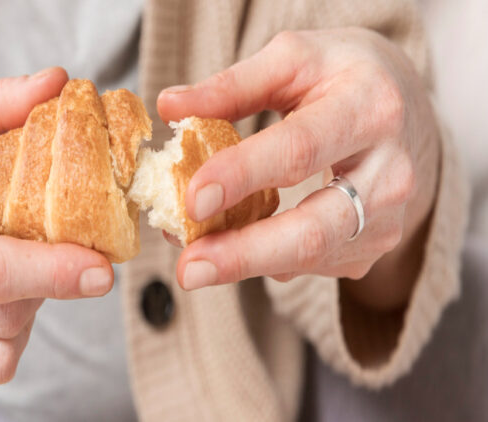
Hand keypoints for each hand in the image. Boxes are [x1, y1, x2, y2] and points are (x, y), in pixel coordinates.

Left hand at [157, 28, 439, 309]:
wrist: (402, 106)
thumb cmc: (340, 77)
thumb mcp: (293, 59)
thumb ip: (232, 85)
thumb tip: (168, 106)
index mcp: (369, 109)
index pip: (299, 149)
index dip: (243, 175)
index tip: (192, 199)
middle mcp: (390, 171)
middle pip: (314, 229)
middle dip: (245, 254)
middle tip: (188, 269)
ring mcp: (387, 217)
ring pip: (311, 257)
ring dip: (245, 264)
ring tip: (193, 260)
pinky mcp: (372, 246)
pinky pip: (312, 264)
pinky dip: (264, 261)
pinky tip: (230, 247)